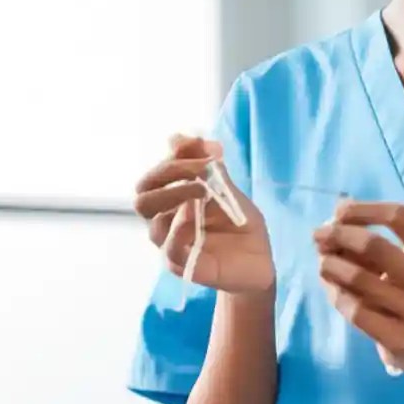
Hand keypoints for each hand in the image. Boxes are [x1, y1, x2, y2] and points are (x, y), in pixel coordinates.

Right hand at [133, 134, 273, 293]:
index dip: (171, 160)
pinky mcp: (185, 266)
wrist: (260, 260)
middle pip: (143, 198)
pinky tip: (197, 217)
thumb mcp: (227, 189)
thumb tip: (176, 136)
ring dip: (176, 196)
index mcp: (172, 203)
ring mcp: (173, 245)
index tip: (200, 148)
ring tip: (204, 189)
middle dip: (167, 175)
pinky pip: (170, 248)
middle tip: (198, 169)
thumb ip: (206, 165)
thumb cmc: (239, 224)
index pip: (153, 178)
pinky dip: (181, 229)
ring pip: (153, 223)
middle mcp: (166, 223)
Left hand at [314, 201, 403, 378]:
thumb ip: (381, 240)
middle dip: (339, 235)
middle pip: (376, 245)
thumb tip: (336, 215)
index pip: (400, 217)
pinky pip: (356, 310)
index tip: (339, 211)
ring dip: (331, 265)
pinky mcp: (400, 340)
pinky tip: (332, 288)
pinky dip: (337, 294)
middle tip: (318, 235)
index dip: (364, 210)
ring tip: (322, 262)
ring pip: (360, 279)